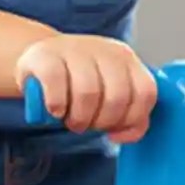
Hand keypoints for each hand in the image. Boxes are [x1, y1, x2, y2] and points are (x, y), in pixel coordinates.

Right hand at [15, 34, 157, 142]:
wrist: (39, 59)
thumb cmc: (77, 84)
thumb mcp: (108, 95)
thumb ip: (127, 116)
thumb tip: (122, 135)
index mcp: (125, 59)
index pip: (145, 92)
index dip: (132, 119)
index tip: (114, 129)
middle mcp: (104, 50)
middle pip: (117, 96)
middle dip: (103, 122)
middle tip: (89, 125)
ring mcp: (74, 49)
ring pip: (88, 92)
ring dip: (80, 118)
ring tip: (71, 120)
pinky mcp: (45, 55)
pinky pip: (56, 84)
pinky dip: (57, 104)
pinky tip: (56, 110)